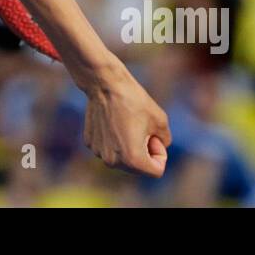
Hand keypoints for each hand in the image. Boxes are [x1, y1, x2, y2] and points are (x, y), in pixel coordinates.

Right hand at [83, 59, 171, 176]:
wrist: (105, 84)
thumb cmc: (134, 100)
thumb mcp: (161, 121)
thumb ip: (164, 141)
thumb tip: (157, 147)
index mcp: (133, 160)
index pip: (156, 170)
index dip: (160, 153)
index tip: (153, 135)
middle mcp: (113, 161)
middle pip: (138, 167)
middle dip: (144, 151)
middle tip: (142, 128)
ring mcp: (99, 153)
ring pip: (122, 158)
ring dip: (128, 146)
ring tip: (126, 123)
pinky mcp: (90, 143)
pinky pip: (109, 148)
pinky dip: (114, 139)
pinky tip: (113, 121)